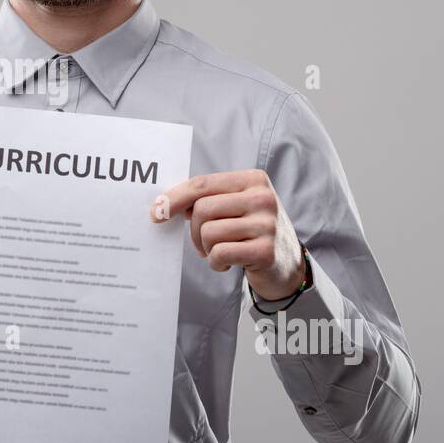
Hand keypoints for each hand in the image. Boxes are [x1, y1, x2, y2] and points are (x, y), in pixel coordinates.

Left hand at [150, 169, 304, 300]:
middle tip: (204, 242)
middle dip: (194, 230)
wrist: (287, 263)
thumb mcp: (235, 205)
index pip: (202, 184)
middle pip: (202, 209)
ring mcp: (267, 224)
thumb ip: (207, 199)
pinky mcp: (265, 251)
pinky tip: (229, 262)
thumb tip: (164, 205)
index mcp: (253, 179)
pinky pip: (220, 253)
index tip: (155, 212)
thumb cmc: (251, 230)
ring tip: (220, 251)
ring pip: (208, 232)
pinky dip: (216, 262)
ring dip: (206, 248)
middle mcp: (262, 197)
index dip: (174, 198)